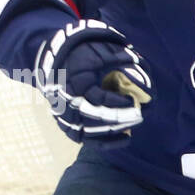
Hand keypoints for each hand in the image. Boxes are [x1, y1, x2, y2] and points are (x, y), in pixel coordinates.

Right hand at [34, 19, 151, 145]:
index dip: (117, 101)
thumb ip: (117, 59)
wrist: (55, 65)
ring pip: (93, 130)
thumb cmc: (81, 57)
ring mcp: (66, 116)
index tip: (132, 100)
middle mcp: (67, 101)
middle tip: (139, 115)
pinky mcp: (68, 126)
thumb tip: (140, 69)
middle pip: (97, 116)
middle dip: (121, 117)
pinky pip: (87, 140)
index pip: (97, 98)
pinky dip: (107, 142)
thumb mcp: (97, 52)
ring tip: (134, 123)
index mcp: (73, 82)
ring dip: (116, 129)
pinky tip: (126, 138)